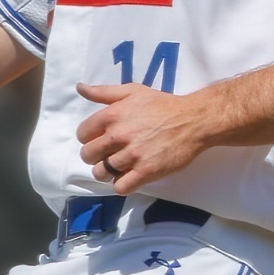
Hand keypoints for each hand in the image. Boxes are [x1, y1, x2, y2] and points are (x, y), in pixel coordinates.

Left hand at [75, 81, 209, 194]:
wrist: (193, 120)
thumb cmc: (162, 105)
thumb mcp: (132, 91)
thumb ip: (103, 92)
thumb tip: (80, 88)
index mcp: (112, 114)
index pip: (82, 134)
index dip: (88, 138)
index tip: (99, 139)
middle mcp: (119, 135)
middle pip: (88, 155)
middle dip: (94, 157)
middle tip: (107, 155)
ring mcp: (133, 155)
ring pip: (101, 173)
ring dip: (106, 172)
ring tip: (117, 167)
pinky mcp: (146, 171)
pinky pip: (121, 187)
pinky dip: (121, 185)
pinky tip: (128, 177)